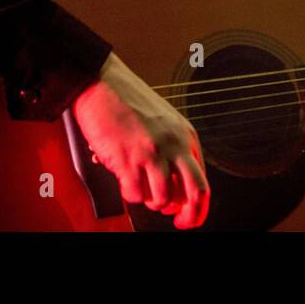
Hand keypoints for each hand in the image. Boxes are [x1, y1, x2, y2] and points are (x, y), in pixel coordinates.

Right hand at [72, 52, 210, 228]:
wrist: (101, 82)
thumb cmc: (127, 100)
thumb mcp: (164, 121)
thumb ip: (173, 150)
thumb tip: (174, 186)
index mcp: (185, 135)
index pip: (203, 181)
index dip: (198, 207)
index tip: (188, 216)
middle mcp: (173, 144)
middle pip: (195, 193)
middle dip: (189, 215)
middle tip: (179, 221)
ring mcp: (152, 153)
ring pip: (162, 199)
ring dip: (151, 201)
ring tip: (141, 189)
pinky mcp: (128, 158)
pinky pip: (135, 194)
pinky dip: (130, 193)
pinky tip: (125, 180)